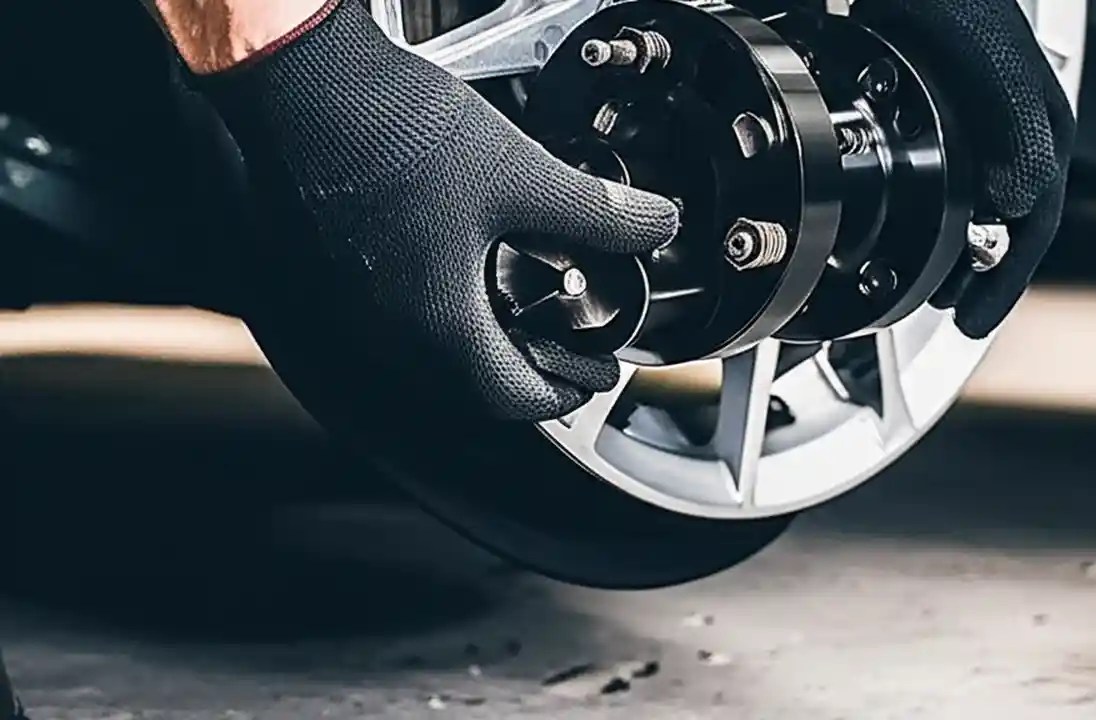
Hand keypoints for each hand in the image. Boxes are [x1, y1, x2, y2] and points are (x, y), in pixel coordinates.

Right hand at [193, 0, 678, 421]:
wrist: (300, 84)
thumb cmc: (390, 130)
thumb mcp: (521, 174)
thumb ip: (598, 213)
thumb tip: (654, 224)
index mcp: (437, 326)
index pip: (514, 396)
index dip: (566, 390)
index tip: (593, 375)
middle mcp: (387, 333)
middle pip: (472, 385)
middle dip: (528, 371)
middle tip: (566, 350)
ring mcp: (352, 308)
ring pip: (431, 355)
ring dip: (483, 345)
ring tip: (522, 312)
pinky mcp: (330, 275)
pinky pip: (396, 321)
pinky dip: (441, 315)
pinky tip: (461, 269)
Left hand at [859, 0, 1075, 336]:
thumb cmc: (958, 3)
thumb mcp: (992, 66)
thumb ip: (1014, 129)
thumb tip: (1015, 206)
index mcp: (1041, 128)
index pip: (1033, 225)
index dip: (1004, 282)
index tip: (974, 321)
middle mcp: (1014, 134)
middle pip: (1005, 228)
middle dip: (979, 279)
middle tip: (951, 314)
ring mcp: (976, 129)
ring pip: (974, 211)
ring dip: (953, 254)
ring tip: (930, 287)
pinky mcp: (938, 119)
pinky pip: (946, 186)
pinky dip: (932, 219)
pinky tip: (910, 231)